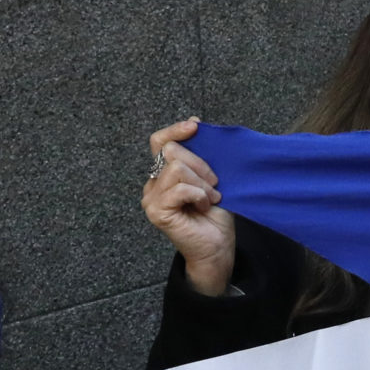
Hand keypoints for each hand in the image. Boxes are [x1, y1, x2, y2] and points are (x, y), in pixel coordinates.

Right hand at [140, 119, 236, 297]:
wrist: (217, 248)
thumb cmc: (215, 217)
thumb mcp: (211, 179)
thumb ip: (200, 154)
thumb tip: (195, 121)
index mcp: (164, 174)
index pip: (159, 142)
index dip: (175, 130)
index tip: (195, 126)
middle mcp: (153, 184)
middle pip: (171, 152)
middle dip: (200, 165)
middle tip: (215, 185)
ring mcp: (151, 198)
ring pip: (177, 169)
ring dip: (201, 183)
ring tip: (210, 199)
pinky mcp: (156, 211)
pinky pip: (179, 189)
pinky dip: (198, 195)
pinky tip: (203, 206)